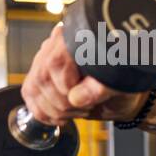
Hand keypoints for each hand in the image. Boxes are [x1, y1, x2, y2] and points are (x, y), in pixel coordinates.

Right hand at [21, 23, 147, 124]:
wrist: (121, 91)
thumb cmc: (125, 81)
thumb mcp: (120, 84)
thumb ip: (100, 88)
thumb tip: (76, 98)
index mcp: (77, 38)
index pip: (56, 64)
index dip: (68, 88)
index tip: (86, 101)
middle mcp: (56, 45)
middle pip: (42, 78)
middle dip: (63, 103)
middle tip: (86, 108)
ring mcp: (45, 60)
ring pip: (34, 89)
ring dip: (56, 110)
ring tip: (78, 111)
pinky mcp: (39, 77)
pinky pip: (29, 96)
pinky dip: (44, 113)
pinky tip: (62, 117)